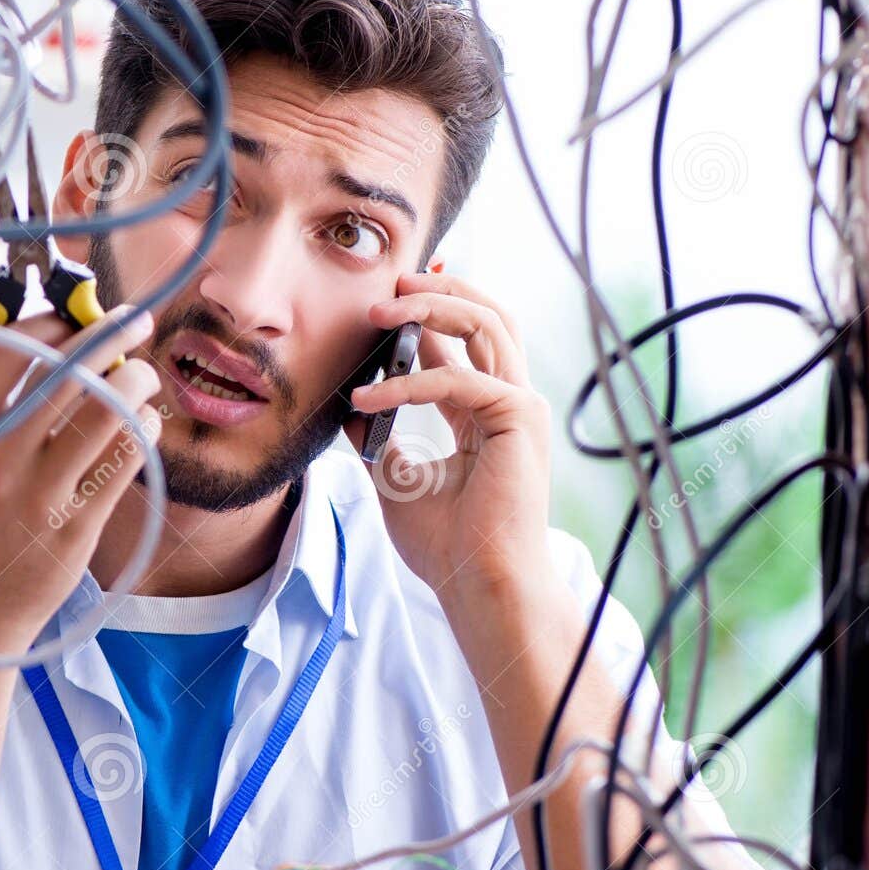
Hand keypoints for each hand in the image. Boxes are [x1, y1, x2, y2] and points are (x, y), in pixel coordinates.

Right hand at [0, 304, 161, 653]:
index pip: (10, 350)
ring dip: (134, 380)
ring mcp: (38, 496)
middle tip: (133, 319)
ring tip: (143, 373)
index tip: (72, 316)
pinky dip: (141, 431)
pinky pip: (121, 464)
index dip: (50, 321)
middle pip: (66, 372)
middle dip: (108, 334)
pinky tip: (144, 422)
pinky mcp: (74, 530)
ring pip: (104, 413)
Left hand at [348, 272, 553, 598]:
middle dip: (437, 292)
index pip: (465, 342)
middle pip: (486, 317)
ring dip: (430, 310)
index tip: (390, 293)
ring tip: (378, 312)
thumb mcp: (395, 478)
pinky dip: (408, 384)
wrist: (479, 585)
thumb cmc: (447, 545)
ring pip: (485, 325)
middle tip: (388, 284)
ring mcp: (520, 408)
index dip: (432, 310)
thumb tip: (348, 404)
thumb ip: (379, 435)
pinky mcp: (518, 419)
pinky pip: (458, 380)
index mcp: (487, 414)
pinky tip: (367, 397)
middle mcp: (510, 403)